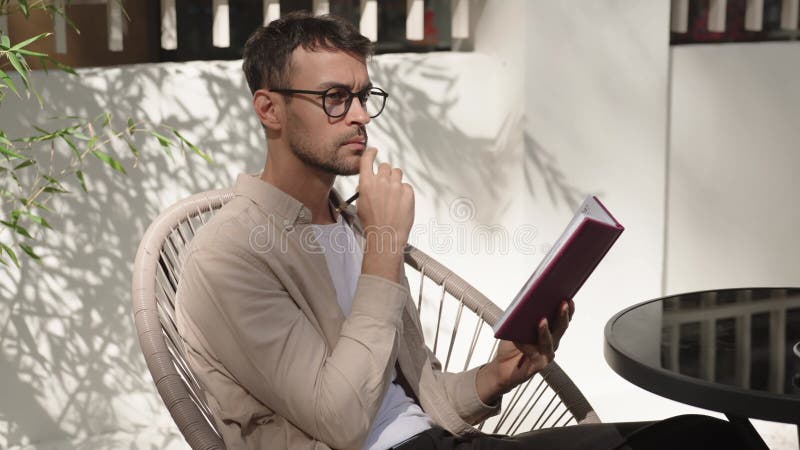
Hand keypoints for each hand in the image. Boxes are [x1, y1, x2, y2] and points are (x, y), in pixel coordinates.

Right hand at [357, 148, 413, 280]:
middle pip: (385, 166)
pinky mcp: (408, 193)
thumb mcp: (360, 205)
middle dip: (385, 172)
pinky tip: (400, 202)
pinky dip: (404, 192)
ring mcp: (396, 187)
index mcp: (366, 183)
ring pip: (397, 173)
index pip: (367, 160)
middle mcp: (381, 182)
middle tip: (385, 183)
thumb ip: (364, 191)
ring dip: (395, 179)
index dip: (371, 153)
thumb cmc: (372, 223)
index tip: (374, 151)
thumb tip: (368, 185)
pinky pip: (406, 186)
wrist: (386, 235)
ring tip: (394, 193)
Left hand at [477, 300, 574, 403]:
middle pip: (560, 328)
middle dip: (562, 315)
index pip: (562, 319)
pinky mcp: (538, 365)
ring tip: (542, 320)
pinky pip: (533, 353)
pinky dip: (524, 344)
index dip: (568, 309)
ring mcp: (546, 355)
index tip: (569, 297)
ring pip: (550, 341)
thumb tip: (524, 300)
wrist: (502, 368)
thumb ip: (522, 316)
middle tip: (563, 303)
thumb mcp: (516, 327)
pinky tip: (518, 338)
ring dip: (545, 330)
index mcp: (550, 332)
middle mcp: (551, 343)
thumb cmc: (511, 347)